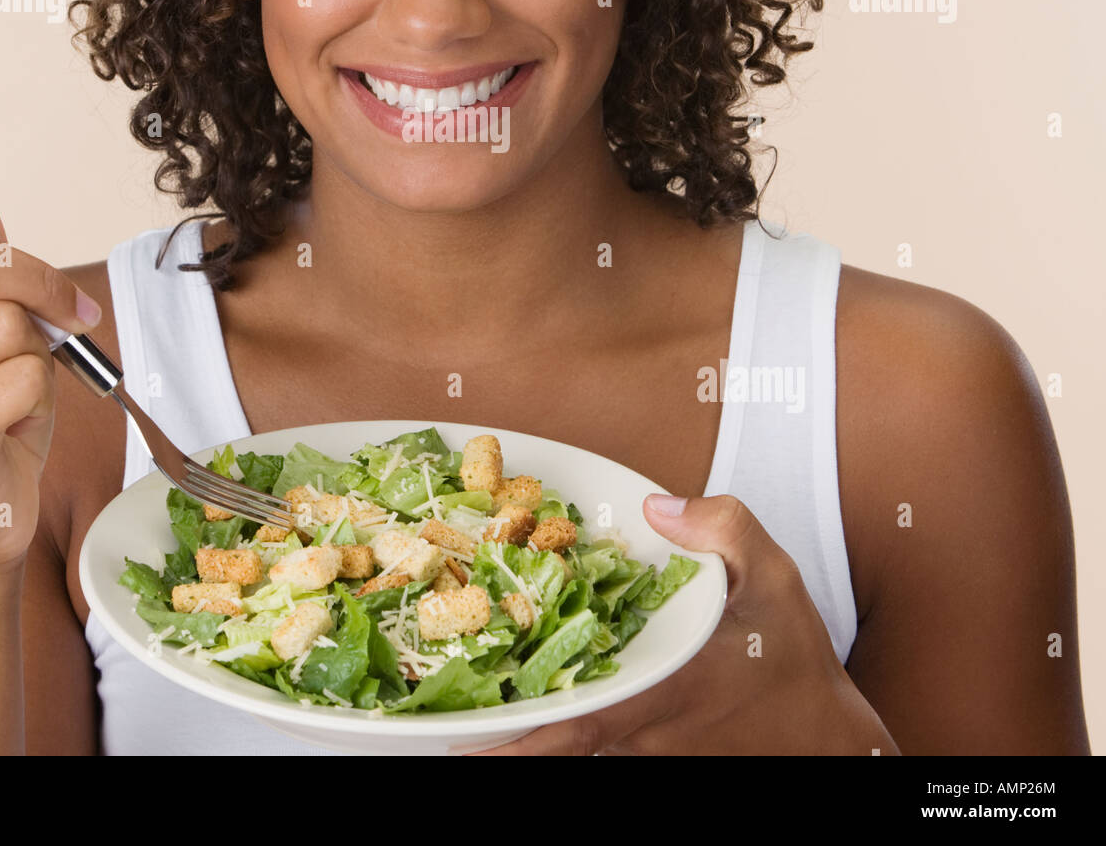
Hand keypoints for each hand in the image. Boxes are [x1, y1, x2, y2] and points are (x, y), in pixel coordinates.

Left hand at [473, 492, 898, 754]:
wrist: (822, 734)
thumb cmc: (791, 658)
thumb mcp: (771, 576)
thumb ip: (720, 529)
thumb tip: (656, 506)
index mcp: (661, 683)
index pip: (576, 720)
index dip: (517, 734)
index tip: (461, 738)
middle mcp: (638, 724)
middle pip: (550, 741)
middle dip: (493, 735)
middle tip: (432, 719)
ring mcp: (637, 745)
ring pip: (563, 743)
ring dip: (513, 730)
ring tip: (451, 708)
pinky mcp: (641, 748)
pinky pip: (585, 739)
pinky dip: (544, 725)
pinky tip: (511, 699)